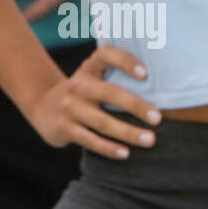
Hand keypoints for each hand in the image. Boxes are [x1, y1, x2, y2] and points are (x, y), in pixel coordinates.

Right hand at [28, 45, 161, 158]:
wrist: (43, 106)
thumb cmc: (84, 93)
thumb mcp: (93, 77)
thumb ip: (116, 76)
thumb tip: (163, 85)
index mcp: (89, 68)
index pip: (105, 55)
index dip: (124, 61)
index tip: (145, 74)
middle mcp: (78, 84)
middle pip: (108, 92)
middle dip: (135, 105)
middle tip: (158, 118)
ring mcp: (69, 106)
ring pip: (101, 121)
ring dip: (127, 132)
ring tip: (150, 140)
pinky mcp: (64, 127)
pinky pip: (89, 139)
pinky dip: (108, 148)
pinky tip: (126, 153)